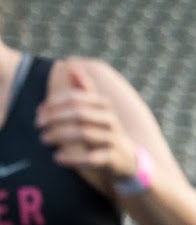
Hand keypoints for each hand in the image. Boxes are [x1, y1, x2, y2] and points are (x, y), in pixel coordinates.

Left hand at [36, 61, 138, 188]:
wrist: (129, 160)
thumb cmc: (105, 131)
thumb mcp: (96, 108)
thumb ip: (84, 88)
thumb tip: (71, 64)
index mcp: (104, 105)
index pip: (76, 98)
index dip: (54, 104)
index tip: (39, 113)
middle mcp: (111, 120)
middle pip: (80, 114)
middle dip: (55, 118)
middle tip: (37, 125)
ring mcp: (114, 139)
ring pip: (85, 133)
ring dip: (60, 135)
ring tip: (44, 139)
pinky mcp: (114, 158)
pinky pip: (93, 157)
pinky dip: (73, 158)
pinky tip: (58, 158)